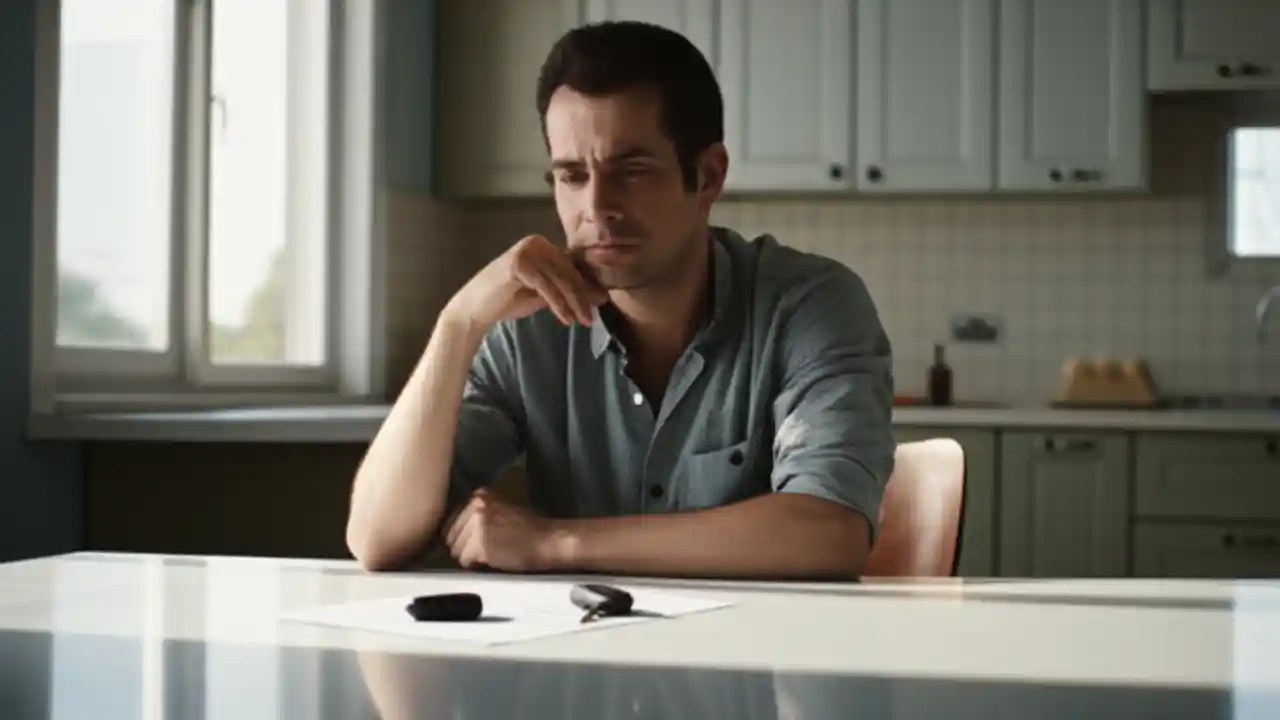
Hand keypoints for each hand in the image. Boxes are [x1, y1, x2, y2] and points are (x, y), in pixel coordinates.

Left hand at [442, 488, 570, 571]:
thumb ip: (479, 510)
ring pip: (456, 549)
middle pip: (451, 534)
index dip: (461, 532)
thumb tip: (454, 525)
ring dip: (468, 555)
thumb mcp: (502, 506)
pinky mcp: (481, 546)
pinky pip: (465, 560)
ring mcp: (477, 526)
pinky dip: (474, 564)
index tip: (471, 539)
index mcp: (480, 495)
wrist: (547, 539)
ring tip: (485, 555)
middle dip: (462, 544)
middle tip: (479, 549)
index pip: (452, 518)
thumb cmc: (529, 526)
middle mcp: (476, 507)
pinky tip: (488, 560)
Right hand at [445, 234, 608, 331]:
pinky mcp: (519, 263)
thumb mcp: (546, 295)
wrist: (476, 307)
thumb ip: (568, 291)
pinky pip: (546, 287)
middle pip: (568, 271)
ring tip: (584, 321)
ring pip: (560, 279)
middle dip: (583, 296)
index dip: (587, 284)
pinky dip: (558, 304)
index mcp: (544, 245)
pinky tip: (566, 319)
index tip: (601, 302)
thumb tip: (601, 295)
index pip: (572, 265)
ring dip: (574, 303)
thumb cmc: (510, 299)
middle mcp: (536, 242)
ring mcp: (527, 250)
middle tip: (593, 317)